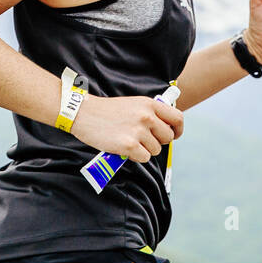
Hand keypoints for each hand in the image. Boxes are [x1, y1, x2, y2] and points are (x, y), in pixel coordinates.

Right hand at [69, 94, 183, 162]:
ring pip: (156, 150)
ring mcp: (138, 131)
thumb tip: (165, 129)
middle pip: (168, 137)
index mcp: (149, 104)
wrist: (83, 113)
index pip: (177, 118)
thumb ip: (149, 113)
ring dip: (145, 150)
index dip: (178, 130)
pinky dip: (136, 157)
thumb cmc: (107, 111)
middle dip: (158, 142)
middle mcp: (147, 116)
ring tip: (129, 141)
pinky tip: (125, 149)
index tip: (173, 135)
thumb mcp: (133, 104)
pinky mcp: (129, 145)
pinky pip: (144, 158)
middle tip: (144, 141)